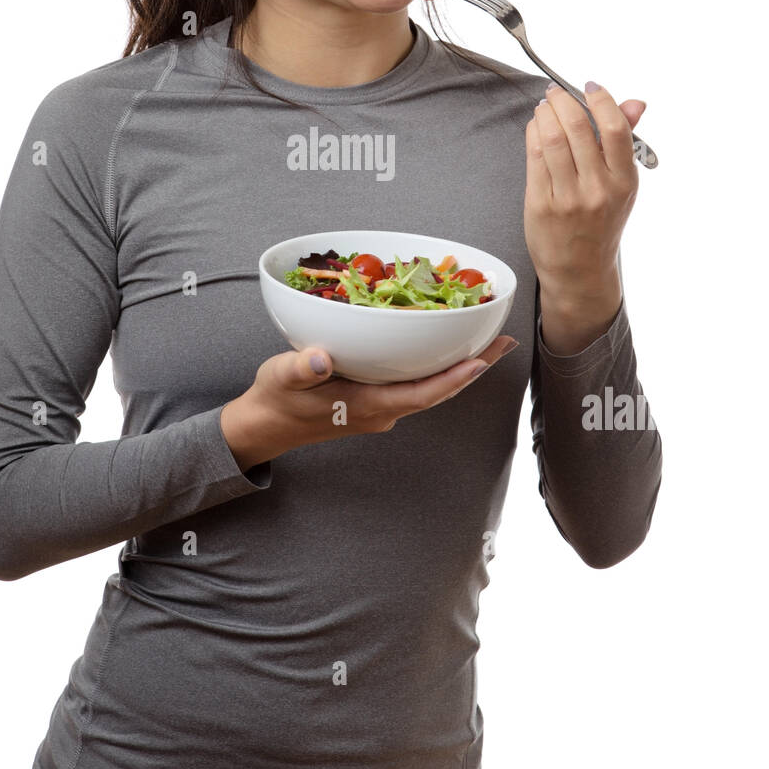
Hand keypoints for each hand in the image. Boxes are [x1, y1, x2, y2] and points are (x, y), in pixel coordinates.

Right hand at [220, 334, 519, 471]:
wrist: (264, 427)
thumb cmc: (276, 399)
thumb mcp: (282, 378)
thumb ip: (302, 368)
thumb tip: (321, 359)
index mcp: (366, 406)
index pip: (420, 394)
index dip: (453, 379)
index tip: (481, 361)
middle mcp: (381, 411)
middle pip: (437, 390)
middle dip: (472, 367)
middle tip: (503, 341)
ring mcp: (380, 410)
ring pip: (429, 389)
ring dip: (458, 368)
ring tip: (486, 343)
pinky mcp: (375, 403)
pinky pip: (415, 386)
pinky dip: (436, 369)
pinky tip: (442, 350)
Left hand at [524, 81, 645, 295]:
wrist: (580, 270)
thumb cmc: (601, 222)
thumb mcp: (622, 185)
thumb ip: (624, 141)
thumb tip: (635, 103)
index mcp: (624, 181)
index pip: (614, 129)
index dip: (601, 100)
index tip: (589, 86)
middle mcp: (598, 189)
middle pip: (577, 128)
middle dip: (563, 100)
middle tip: (556, 92)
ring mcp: (568, 198)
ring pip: (552, 138)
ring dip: (545, 113)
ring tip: (545, 107)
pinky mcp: (541, 204)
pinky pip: (534, 157)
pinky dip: (533, 133)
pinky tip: (535, 127)